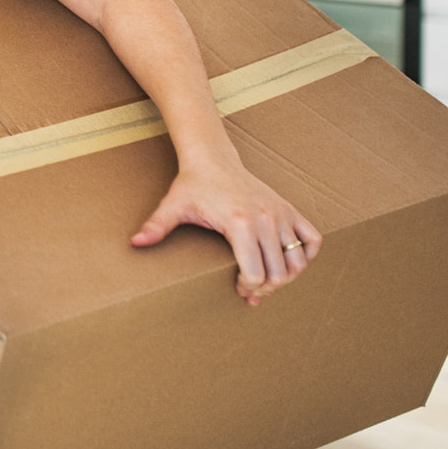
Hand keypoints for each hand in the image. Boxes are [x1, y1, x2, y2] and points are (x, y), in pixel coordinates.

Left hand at [131, 156, 321, 305]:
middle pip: (279, 272)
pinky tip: (290, 261)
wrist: (212, 158)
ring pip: (298, 260)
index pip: (255, 272)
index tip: (237, 289)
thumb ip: (156, 226)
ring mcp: (281, 213)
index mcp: (240, 222)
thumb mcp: (173, 206)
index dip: (247, 288)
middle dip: (266, 288)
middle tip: (252, 291)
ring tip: (268, 280)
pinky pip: (313, 238)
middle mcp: (266, 218)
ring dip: (287, 277)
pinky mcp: (289, 208)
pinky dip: (307, 254)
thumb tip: (134, 243)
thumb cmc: (193, 185)